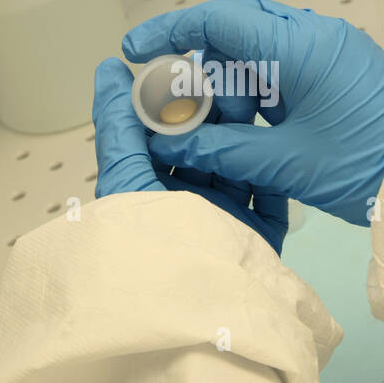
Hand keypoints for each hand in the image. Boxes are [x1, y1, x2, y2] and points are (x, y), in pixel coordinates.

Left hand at [91, 56, 288, 252]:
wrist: (191, 314)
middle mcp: (185, 210)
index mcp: (149, 196)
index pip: (164, 137)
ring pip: (240, 168)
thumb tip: (108, 69)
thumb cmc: (145, 247)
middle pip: (206, 150)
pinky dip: (274, 174)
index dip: (176, 103)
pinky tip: (276, 143)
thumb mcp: (123, 179)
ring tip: (255, 105)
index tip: (194, 68)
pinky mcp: (256, 244)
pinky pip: (270, 202)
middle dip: (217, 116)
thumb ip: (117, 126)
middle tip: (231, 81)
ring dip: (246, 138)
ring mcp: (223, 227)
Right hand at [121, 0, 383, 225]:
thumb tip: (168, 141)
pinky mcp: (339, 71)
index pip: (221, 20)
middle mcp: (315, 36)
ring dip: (230, 84)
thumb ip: (220, 148)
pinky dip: (256, 91)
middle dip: (199, 64)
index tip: (136, 47)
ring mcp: (330, 51)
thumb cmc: (367, 166)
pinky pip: (284, 67)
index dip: (172, 30)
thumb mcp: (285, 162)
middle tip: (174, 102)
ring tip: (218, 129)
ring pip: (259, 50)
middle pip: (237, 29)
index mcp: (302, 46)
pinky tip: (244, 126)